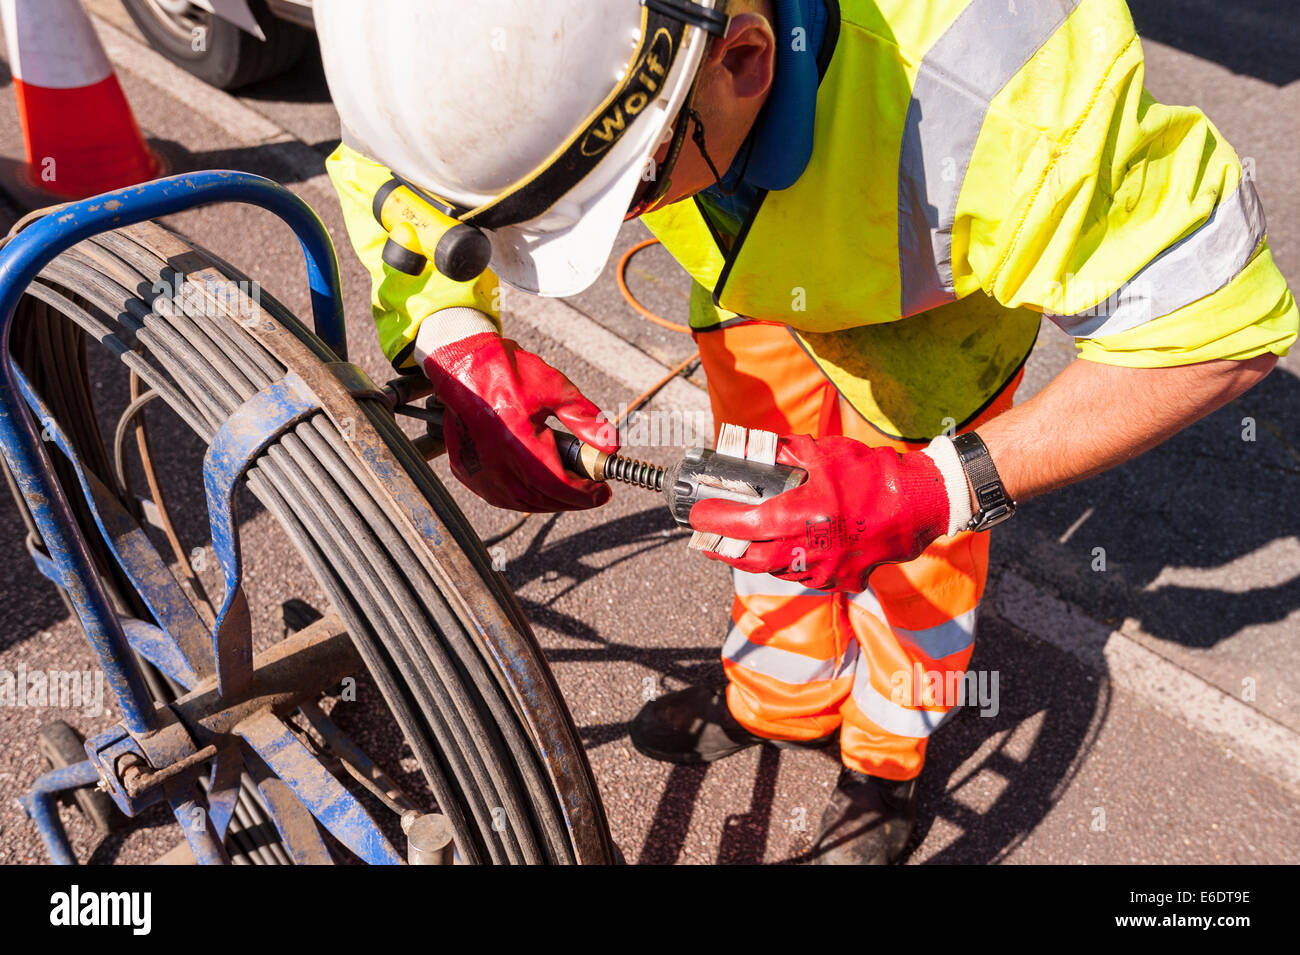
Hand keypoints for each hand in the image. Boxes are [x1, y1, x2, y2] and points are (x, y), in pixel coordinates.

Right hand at [423, 332, 617, 510]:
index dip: (584, 493)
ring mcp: (476, 469)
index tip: (603, 491)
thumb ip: (584, 418)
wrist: (462, 364)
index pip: (556, 483)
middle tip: (592, 492)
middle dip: (572, 499)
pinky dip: (523, 498)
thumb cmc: (506, 370)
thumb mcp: (554, 387)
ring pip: (520, 502)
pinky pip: (499, 497)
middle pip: (541, 497)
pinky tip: (538, 488)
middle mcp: (493, 460)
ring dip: (549, 501)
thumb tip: (611, 446)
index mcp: (516, 438)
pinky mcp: (464, 470)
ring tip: (569, 489)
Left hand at [688, 434, 949, 591]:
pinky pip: (802, 576)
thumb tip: (748, 448)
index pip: (743, 526)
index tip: (697, 514)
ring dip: (754, 558)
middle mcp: (808, 549)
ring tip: (739, 543)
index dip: (715, 522)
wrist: (918, 504)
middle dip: (723, 550)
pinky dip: (785, 564)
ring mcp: (824, 570)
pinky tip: (782, 549)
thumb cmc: (869, 475)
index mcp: (800, 515)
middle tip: (706, 538)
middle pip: (750, 560)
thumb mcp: (821, 452)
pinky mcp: (840, 580)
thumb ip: (780, 452)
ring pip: (775, 570)